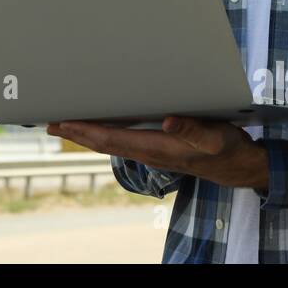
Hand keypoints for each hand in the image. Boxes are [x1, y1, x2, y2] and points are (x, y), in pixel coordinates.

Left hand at [47, 116, 268, 191]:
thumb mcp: (214, 136)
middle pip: (102, 143)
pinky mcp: (154, 148)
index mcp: (155, 148)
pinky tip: (98, 126)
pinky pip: (121, 141)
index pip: (111, 139)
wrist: (237, 166)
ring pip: (109, 143)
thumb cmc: (226, 148)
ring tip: (65, 124)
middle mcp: (147, 152)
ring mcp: (149, 152)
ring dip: (86, 134)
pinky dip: (103, 133)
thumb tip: (168, 122)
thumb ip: (192, 129)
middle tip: (49, 122)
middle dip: (76, 133)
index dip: (85, 130)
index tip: (63, 122)